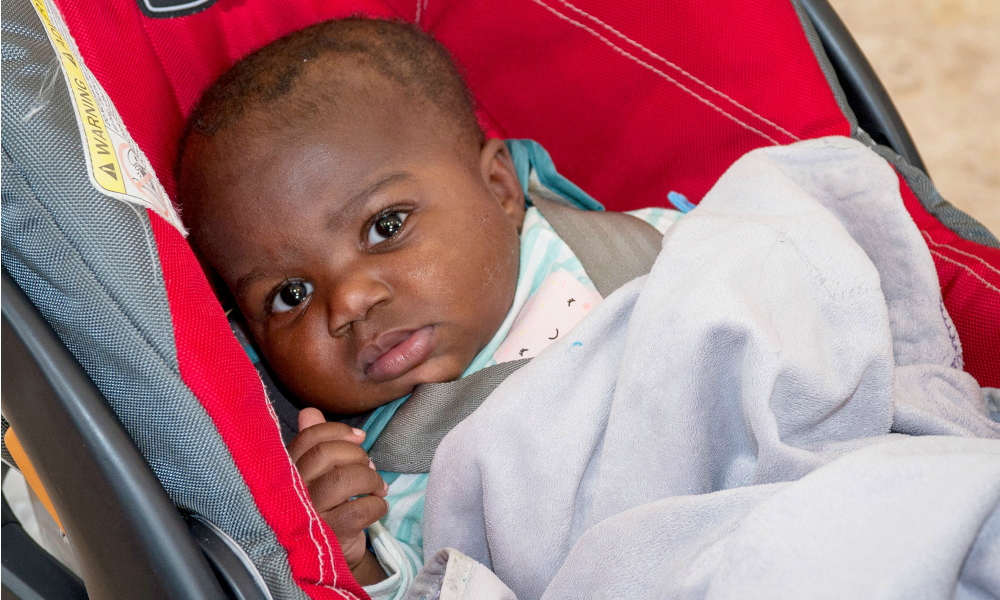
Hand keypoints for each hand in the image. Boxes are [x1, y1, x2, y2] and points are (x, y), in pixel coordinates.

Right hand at [288, 408, 387, 579]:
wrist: (330, 557)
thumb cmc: (324, 508)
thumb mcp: (318, 474)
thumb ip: (313, 443)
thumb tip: (310, 412)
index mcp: (287, 472)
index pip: (309, 438)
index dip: (339, 432)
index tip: (360, 438)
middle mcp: (291, 492)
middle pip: (326, 454)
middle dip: (357, 455)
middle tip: (369, 467)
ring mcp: (308, 515)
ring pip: (343, 479)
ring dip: (370, 478)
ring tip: (378, 488)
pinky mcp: (327, 536)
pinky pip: (358, 511)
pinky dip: (376, 505)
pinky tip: (378, 507)